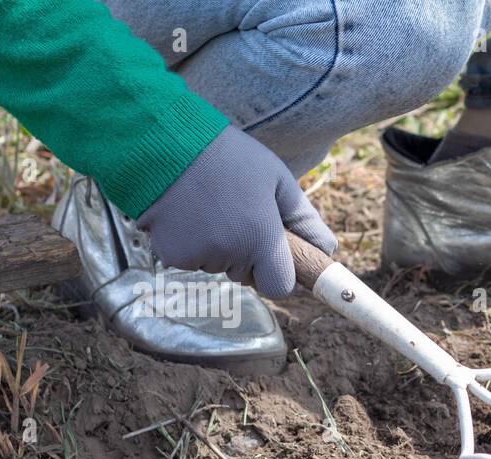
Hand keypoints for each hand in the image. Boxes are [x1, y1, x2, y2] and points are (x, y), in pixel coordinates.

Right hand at [137, 126, 336, 297]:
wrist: (162, 140)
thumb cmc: (227, 156)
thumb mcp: (277, 179)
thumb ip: (304, 218)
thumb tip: (328, 249)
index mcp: (261, 238)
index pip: (279, 287)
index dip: (277, 274)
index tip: (271, 254)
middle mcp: (230, 253)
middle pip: (246, 276)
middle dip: (246, 255)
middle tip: (235, 214)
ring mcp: (197, 256)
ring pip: (217, 266)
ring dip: (217, 247)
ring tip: (208, 206)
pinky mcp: (170, 254)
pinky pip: (189, 260)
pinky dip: (189, 243)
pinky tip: (185, 212)